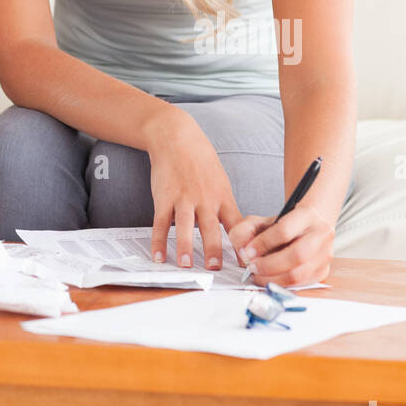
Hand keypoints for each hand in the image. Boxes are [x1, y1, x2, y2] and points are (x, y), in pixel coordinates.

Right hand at [145, 107, 242, 270]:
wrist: (176, 136)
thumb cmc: (200, 159)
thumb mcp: (221, 181)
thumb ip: (225, 206)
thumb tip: (235, 233)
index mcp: (222, 196)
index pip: (237, 225)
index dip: (242, 245)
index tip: (247, 263)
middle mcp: (205, 199)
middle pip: (211, 228)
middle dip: (214, 249)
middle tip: (215, 269)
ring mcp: (183, 198)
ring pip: (184, 226)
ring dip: (184, 246)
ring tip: (185, 265)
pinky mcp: (164, 197)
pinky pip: (160, 222)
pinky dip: (158, 241)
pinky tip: (157, 256)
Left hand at [229, 205, 334, 287]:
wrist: (304, 229)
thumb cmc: (279, 226)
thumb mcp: (258, 221)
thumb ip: (244, 232)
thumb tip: (244, 253)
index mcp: (306, 215)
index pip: (284, 231)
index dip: (263, 243)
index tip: (248, 251)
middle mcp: (321, 234)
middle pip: (297, 256)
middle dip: (269, 265)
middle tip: (252, 267)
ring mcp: (325, 254)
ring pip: (300, 274)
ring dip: (273, 278)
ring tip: (259, 274)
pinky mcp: (323, 272)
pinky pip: (301, 284)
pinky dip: (282, 284)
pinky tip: (270, 279)